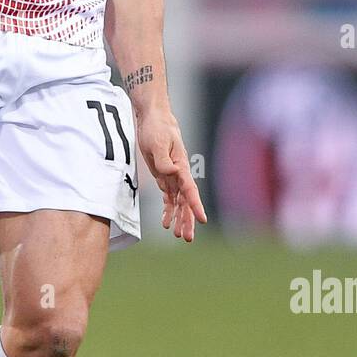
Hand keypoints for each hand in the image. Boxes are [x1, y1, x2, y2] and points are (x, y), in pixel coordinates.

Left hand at [136, 110, 206, 242]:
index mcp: (182, 166)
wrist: (154, 118)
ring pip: (178, 202)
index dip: (196, 206)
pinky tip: (166, 223)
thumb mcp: (158, 142)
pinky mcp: (164, 176)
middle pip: (186, 201)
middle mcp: (180, 174)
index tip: (202, 220)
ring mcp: (172, 176)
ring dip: (179, 218)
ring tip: (178, 235)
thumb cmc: (157, 128)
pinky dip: (168, 210)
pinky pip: (168, 197)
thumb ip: (164, 160)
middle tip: (187, 238)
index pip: (190, 190)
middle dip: (187, 220)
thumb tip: (172, 172)